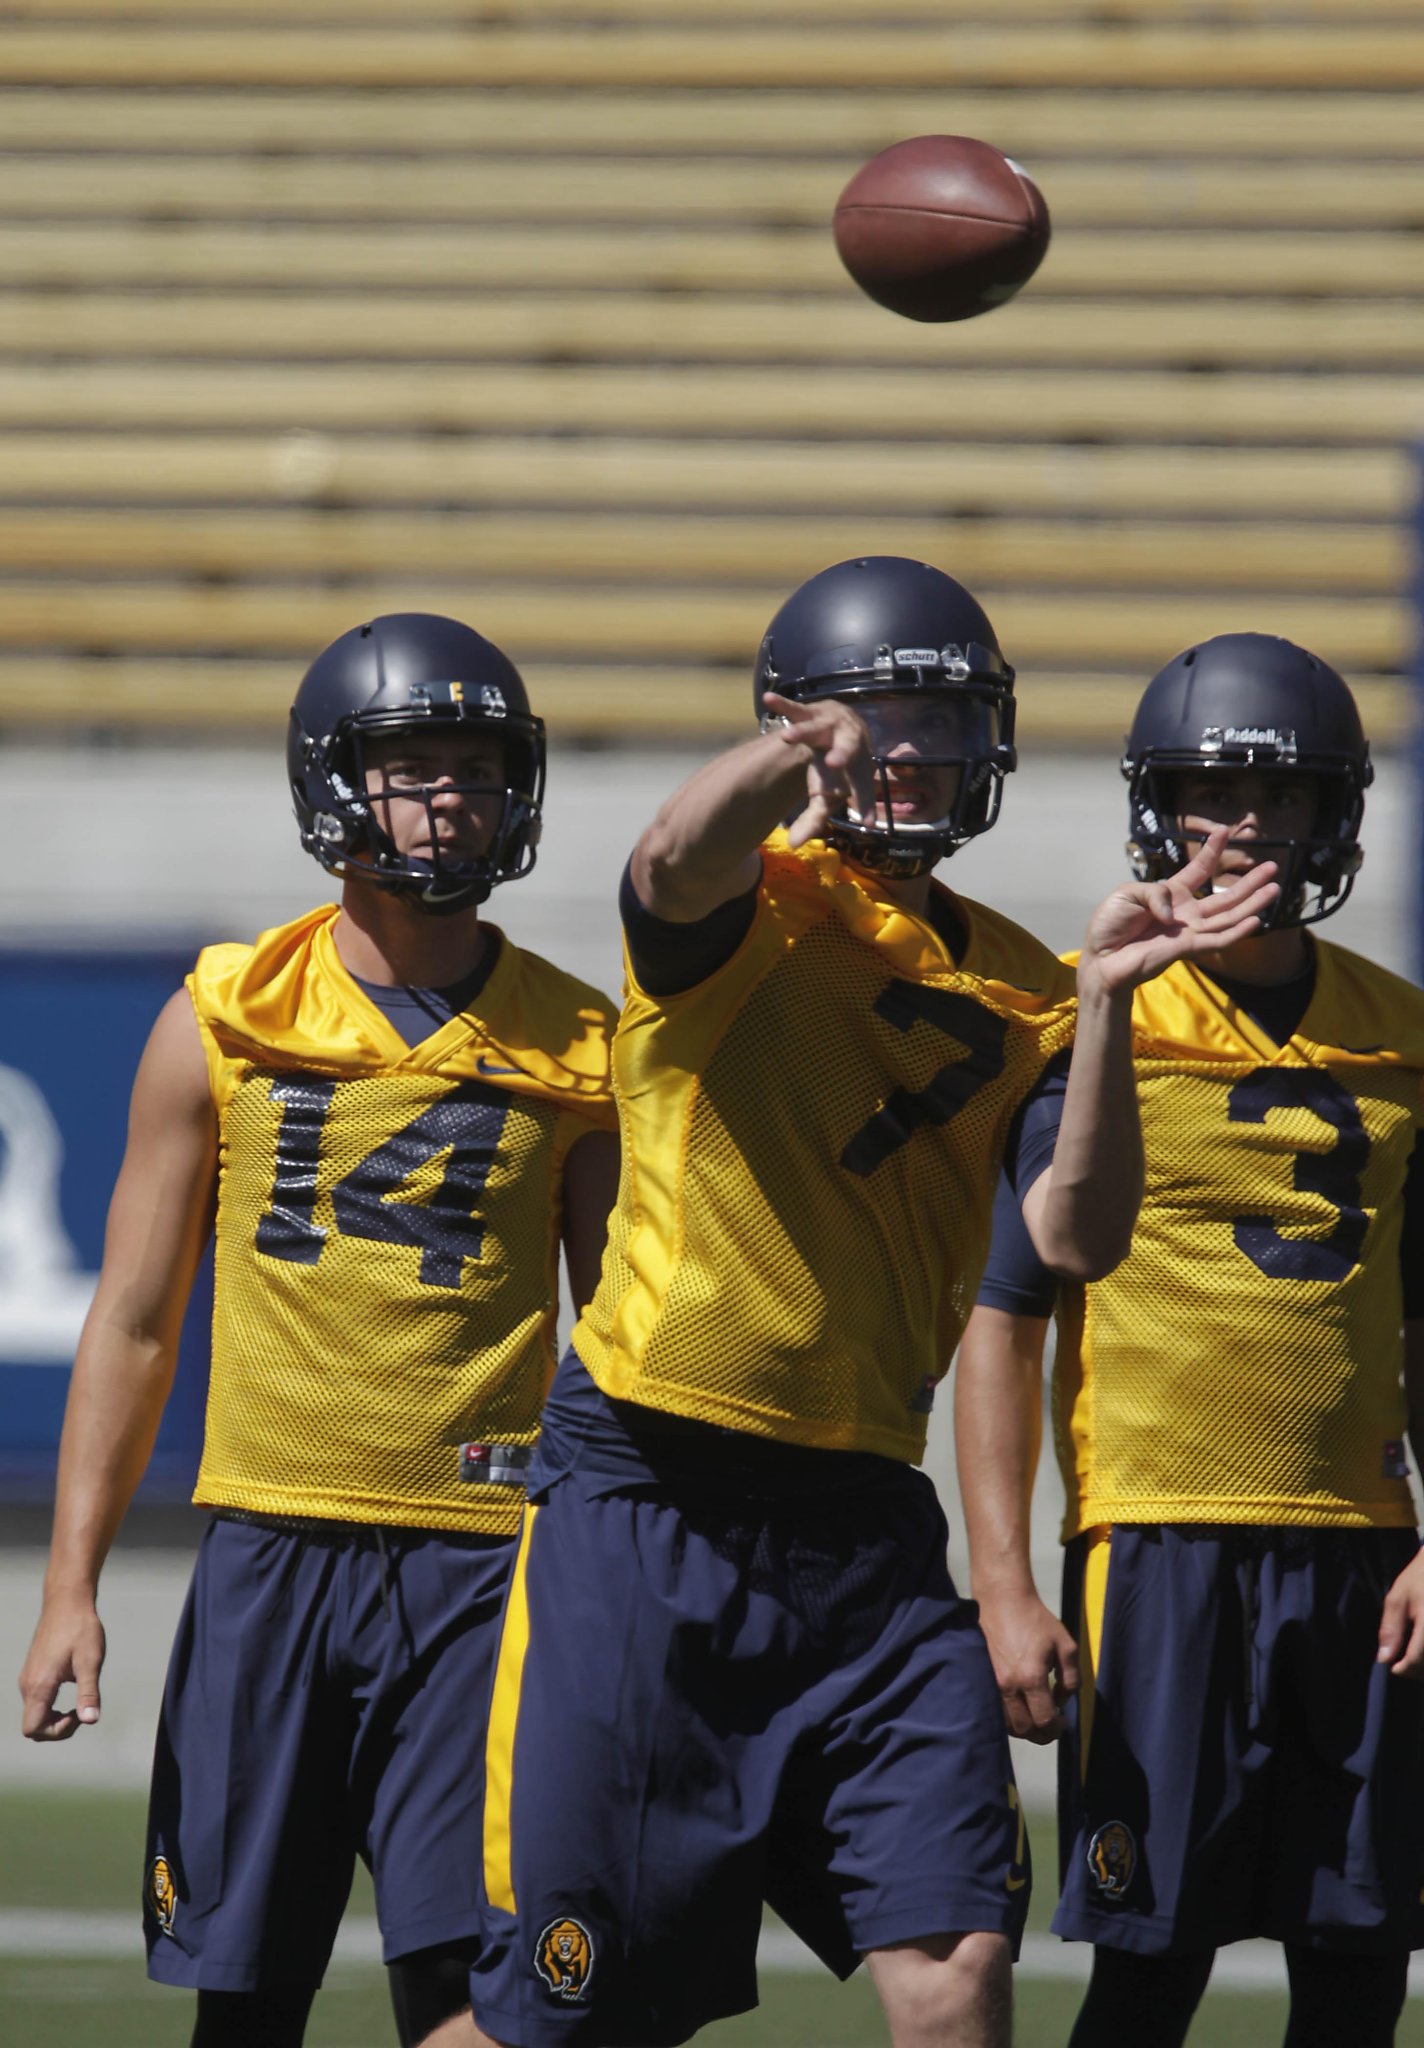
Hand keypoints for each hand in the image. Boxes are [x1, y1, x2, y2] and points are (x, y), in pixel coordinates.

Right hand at [18, 1595, 104, 1739]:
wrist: (67, 1601)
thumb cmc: (80, 1628)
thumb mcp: (90, 1661)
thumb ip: (88, 1693)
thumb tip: (90, 1720)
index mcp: (39, 1686)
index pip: (33, 1729)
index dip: (57, 1731)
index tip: (78, 1713)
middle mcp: (27, 1685)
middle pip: (33, 1725)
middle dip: (58, 1727)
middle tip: (82, 1708)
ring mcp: (28, 1678)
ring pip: (35, 1713)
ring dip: (55, 1715)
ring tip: (80, 1694)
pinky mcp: (33, 1671)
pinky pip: (36, 1700)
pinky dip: (51, 1704)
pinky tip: (72, 1684)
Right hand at [762, 691, 875, 849]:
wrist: (843, 724)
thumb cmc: (836, 767)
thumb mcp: (828, 792)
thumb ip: (813, 818)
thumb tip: (793, 845)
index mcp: (857, 769)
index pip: (861, 789)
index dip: (864, 804)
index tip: (869, 823)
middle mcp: (849, 744)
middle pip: (848, 749)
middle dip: (842, 754)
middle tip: (833, 764)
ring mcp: (830, 725)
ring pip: (816, 729)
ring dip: (803, 732)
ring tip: (787, 737)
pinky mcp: (812, 713)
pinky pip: (797, 709)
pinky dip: (784, 705)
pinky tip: (768, 699)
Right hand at [977, 1588, 1079, 1741]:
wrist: (1003, 1600)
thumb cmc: (1036, 1620)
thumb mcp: (1066, 1646)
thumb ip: (1072, 1679)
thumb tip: (1062, 1701)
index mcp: (1031, 1678)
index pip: (1044, 1720)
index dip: (1057, 1727)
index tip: (1063, 1719)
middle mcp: (1008, 1685)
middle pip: (1024, 1729)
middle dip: (1042, 1733)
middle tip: (1052, 1723)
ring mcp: (992, 1683)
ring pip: (1007, 1724)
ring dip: (1024, 1727)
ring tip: (1036, 1715)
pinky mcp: (983, 1679)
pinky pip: (996, 1710)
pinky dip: (1009, 1717)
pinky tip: (1020, 1706)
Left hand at [1079, 826, 1279, 998]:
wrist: (1101, 958)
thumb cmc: (1110, 926)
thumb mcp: (1127, 895)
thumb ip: (1154, 893)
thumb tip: (1175, 914)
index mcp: (1171, 894)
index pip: (1198, 870)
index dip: (1211, 851)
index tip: (1224, 830)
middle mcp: (1186, 912)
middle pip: (1225, 896)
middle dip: (1250, 882)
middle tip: (1273, 867)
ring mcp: (1189, 931)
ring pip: (1229, 917)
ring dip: (1253, 904)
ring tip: (1275, 888)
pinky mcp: (1187, 949)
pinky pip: (1217, 939)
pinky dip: (1237, 932)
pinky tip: (1256, 921)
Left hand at [1378, 1548, 1423, 1678]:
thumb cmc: (1418, 1580)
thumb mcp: (1396, 1599)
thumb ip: (1390, 1630)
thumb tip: (1384, 1659)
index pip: (1417, 1658)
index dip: (1404, 1669)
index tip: (1394, 1669)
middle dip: (1416, 1670)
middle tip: (1402, 1665)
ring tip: (1413, 1660)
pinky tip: (1422, 1651)